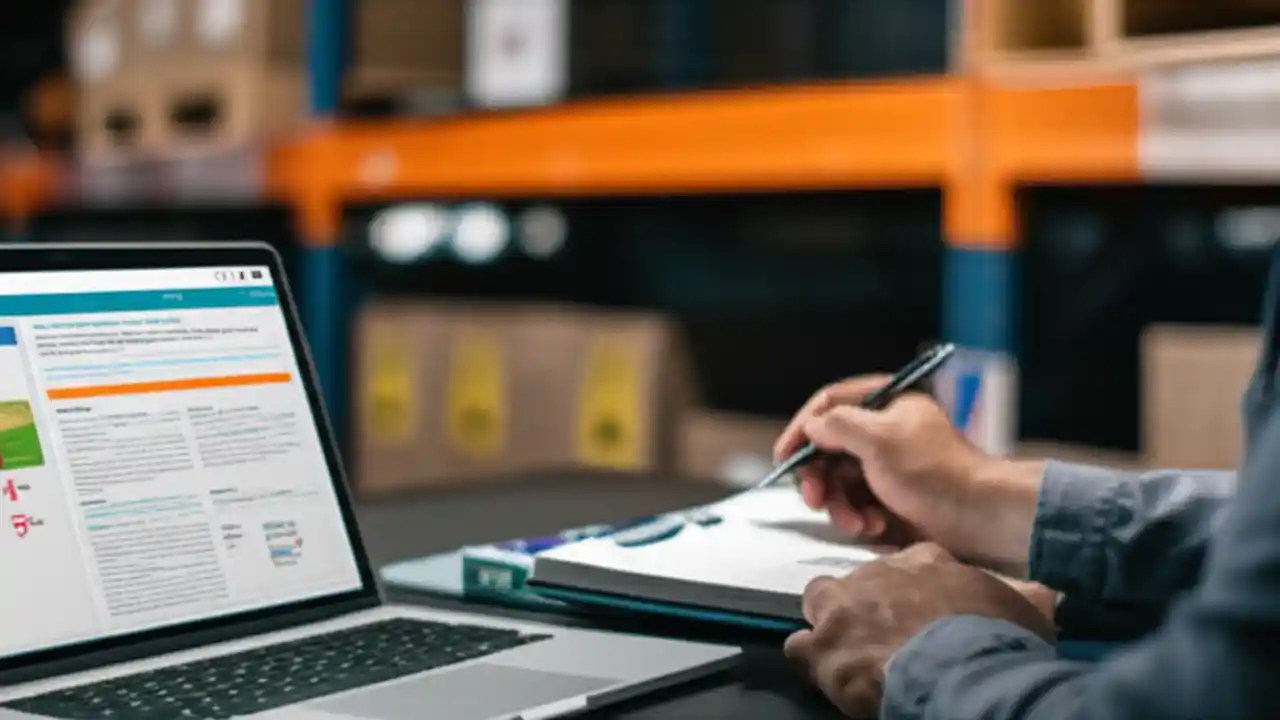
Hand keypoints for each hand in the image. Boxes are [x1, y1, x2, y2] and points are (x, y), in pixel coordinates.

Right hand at [775, 376, 1043, 567]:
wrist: (982, 519)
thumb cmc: (935, 473)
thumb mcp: (879, 439)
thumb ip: (838, 426)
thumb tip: (812, 427)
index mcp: (887, 403)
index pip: (829, 403)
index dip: (802, 428)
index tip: (784, 456)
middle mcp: (884, 430)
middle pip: (829, 448)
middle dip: (820, 478)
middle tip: (815, 500)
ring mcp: (888, 465)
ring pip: (840, 481)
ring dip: (841, 505)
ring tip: (857, 524)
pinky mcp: (892, 497)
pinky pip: (858, 504)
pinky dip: (859, 518)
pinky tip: (875, 528)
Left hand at [783, 543, 1056, 718]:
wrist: (965, 672)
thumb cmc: (996, 641)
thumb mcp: (1024, 611)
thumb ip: (1024, 597)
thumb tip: (1045, 595)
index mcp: (925, 560)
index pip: (908, 563)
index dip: (911, 590)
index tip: (921, 611)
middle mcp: (878, 573)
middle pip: (858, 581)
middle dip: (865, 605)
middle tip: (884, 638)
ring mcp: (844, 607)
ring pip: (820, 601)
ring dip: (833, 627)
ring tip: (851, 655)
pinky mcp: (823, 646)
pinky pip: (798, 647)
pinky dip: (810, 662)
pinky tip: (830, 677)